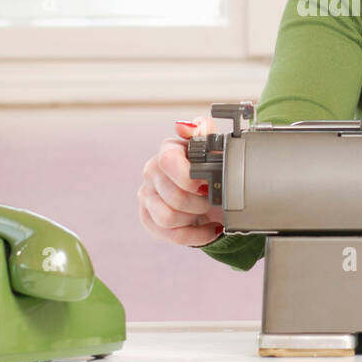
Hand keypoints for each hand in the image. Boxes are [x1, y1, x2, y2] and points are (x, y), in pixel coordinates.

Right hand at [138, 115, 223, 246]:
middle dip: (199, 202)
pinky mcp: (148, 218)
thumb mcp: (215, 147)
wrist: (212, 193)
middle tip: (212, 199)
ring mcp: (147, 196)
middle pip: (173, 196)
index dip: (190, 177)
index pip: (168, 161)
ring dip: (194, 218)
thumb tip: (184, 126)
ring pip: (168, 217)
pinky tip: (209, 229)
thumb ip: (204, 130)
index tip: (207, 183)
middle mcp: (152, 172)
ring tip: (205, 212)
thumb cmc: (212, 169)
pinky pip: (170, 234)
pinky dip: (195, 235)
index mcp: (168, 151)